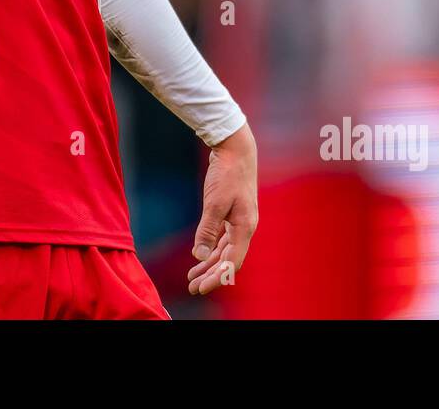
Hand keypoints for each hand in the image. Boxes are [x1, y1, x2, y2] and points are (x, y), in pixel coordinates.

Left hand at [188, 122, 257, 295]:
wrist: (236, 149)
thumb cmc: (228, 173)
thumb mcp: (214, 202)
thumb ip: (207, 230)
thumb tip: (199, 255)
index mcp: (245, 227)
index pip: (232, 263)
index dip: (217, 278)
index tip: (200, 288)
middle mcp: (245, 227)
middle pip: (229, 259)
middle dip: (211, 275)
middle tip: (192, 288)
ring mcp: (240, 221)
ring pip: (225, 250)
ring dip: (210, 264)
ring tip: (193, 276)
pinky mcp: (233, 213)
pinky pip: (223, 239)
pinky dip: (212, 249)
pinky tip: (200, 255)